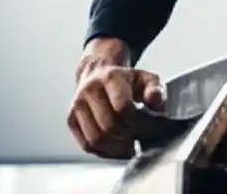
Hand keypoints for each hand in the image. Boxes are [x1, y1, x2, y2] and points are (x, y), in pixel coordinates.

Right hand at [67, 37, 165, 158]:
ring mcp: (77, 106)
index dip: (139, 122)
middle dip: (129, 137)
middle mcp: (89, 91)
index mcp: (110, 78)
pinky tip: (119, 150)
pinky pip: (87, 145)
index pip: (123, 107)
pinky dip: (104, 153)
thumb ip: (155, 90)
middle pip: (109, 126)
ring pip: (95, 139)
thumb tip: (155, 101)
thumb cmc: (128, 81)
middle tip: (142, 140)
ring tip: (132, 148)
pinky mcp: (71, 120)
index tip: (150, 128)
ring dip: (117, 149)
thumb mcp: (147, 79)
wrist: (99, 74)